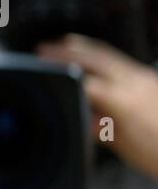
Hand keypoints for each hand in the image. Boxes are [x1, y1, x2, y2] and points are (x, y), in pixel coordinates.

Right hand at [37, 34, 157, 179]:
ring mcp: (145, 78)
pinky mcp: (151, 80)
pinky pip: (121, 60)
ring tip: (64, 44)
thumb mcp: (120, 144)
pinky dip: (101, 56)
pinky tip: (93, 58)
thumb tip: (80, 118)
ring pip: (109, 55)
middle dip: (65, 52)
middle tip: (44, 49)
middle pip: (95, 58)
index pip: (83, 81)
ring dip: (83, 48)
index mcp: (123, 100)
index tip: (41, 69)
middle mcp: (135, 82)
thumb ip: (97, 127)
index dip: (60, 73)